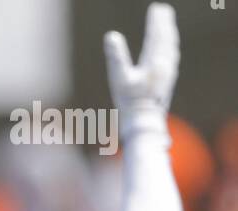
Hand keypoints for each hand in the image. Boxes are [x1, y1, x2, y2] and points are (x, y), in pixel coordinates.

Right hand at [104, 2, 178, 132]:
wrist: (145, 126)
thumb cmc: (131, 104)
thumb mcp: (119, 79)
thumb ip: (117, 56)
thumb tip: (111, 36)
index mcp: (153, 62)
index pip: (156, 35)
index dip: (156, 20)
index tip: (156, 7)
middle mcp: (164, 66)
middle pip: (166, 39)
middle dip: (165, 23)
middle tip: (163, 10)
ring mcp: (167, 76)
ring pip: (171, 49)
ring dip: (169, 34)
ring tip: (168, 25)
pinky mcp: (167, 85)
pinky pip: (171, 61)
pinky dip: (171, 49)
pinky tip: (170, 51)